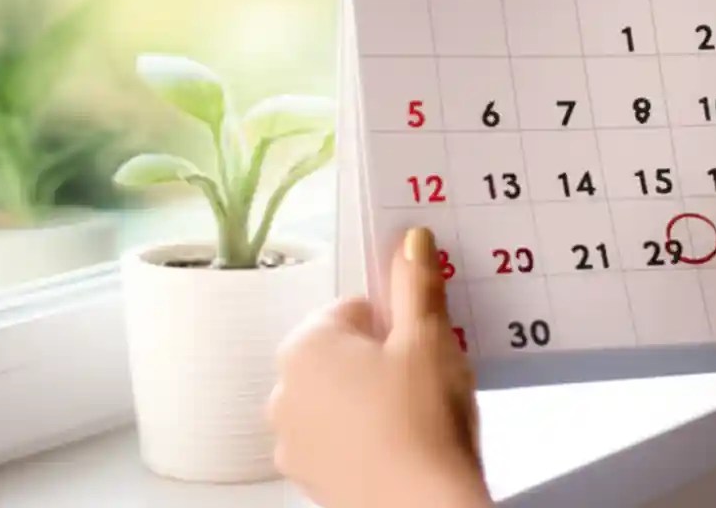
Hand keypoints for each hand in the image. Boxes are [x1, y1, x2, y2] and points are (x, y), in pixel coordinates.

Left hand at [268, 228, 489, 507]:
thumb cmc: (424, 423)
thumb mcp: (430, 339)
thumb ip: (416, 284)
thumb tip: (411, 240)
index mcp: (306, 346)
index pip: (354, 308)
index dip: (397, 321)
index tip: (423, 340)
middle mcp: (285, 391)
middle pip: (342, 352)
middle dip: (382, 358)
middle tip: (425, 377)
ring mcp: (293, 439)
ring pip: (339, 397)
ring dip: (371, 398)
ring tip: (416, 414)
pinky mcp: (310, 476)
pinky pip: (338, 438)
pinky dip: (364, 436)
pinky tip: (402, 443)